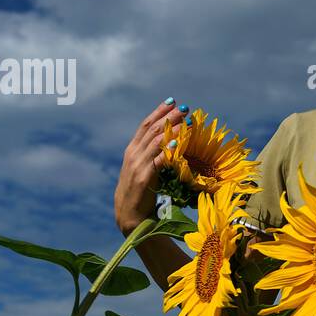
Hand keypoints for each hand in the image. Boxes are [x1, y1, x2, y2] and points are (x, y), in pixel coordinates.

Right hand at [114, 99, 187, 233]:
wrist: (129, 214)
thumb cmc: (140, 192)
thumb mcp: (144, 168)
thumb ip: (153, 155)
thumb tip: (172, 142)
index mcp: (132, 150)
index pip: (146, 125)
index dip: (158, 112)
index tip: (172, 101)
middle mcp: (133, 154)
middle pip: (152, 130)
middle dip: (169, 117)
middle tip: (184, 108)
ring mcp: (138, 165)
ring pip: (155, 142)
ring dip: (172, 130)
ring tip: (186, 121)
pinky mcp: (145, 178)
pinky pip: (158, 161)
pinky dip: (168, 150)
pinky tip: (178, 143)